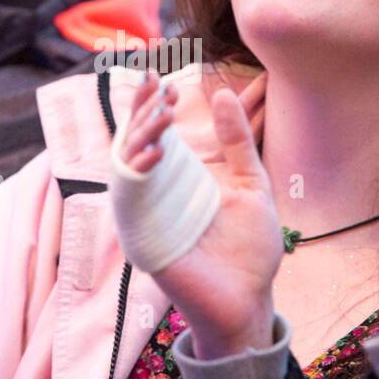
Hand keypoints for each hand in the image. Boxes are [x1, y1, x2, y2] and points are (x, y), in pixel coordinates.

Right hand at [117, 71, 278, 358]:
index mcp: (177, 181)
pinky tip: (156, 152)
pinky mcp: (144, 240)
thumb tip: (223, 94)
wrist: (251, 301)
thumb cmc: (249, 250)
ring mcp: (146, 218)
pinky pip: (133, 202)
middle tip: (156, 85)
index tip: (160, 77)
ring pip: (127, 168)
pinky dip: (139, 174)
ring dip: (140, 136)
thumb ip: (237, 143)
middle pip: (134, 145)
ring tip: (159, 111)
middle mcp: (156, 196)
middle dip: (142, 113)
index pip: (154, 134)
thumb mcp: (251, 185)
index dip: (151, 105)